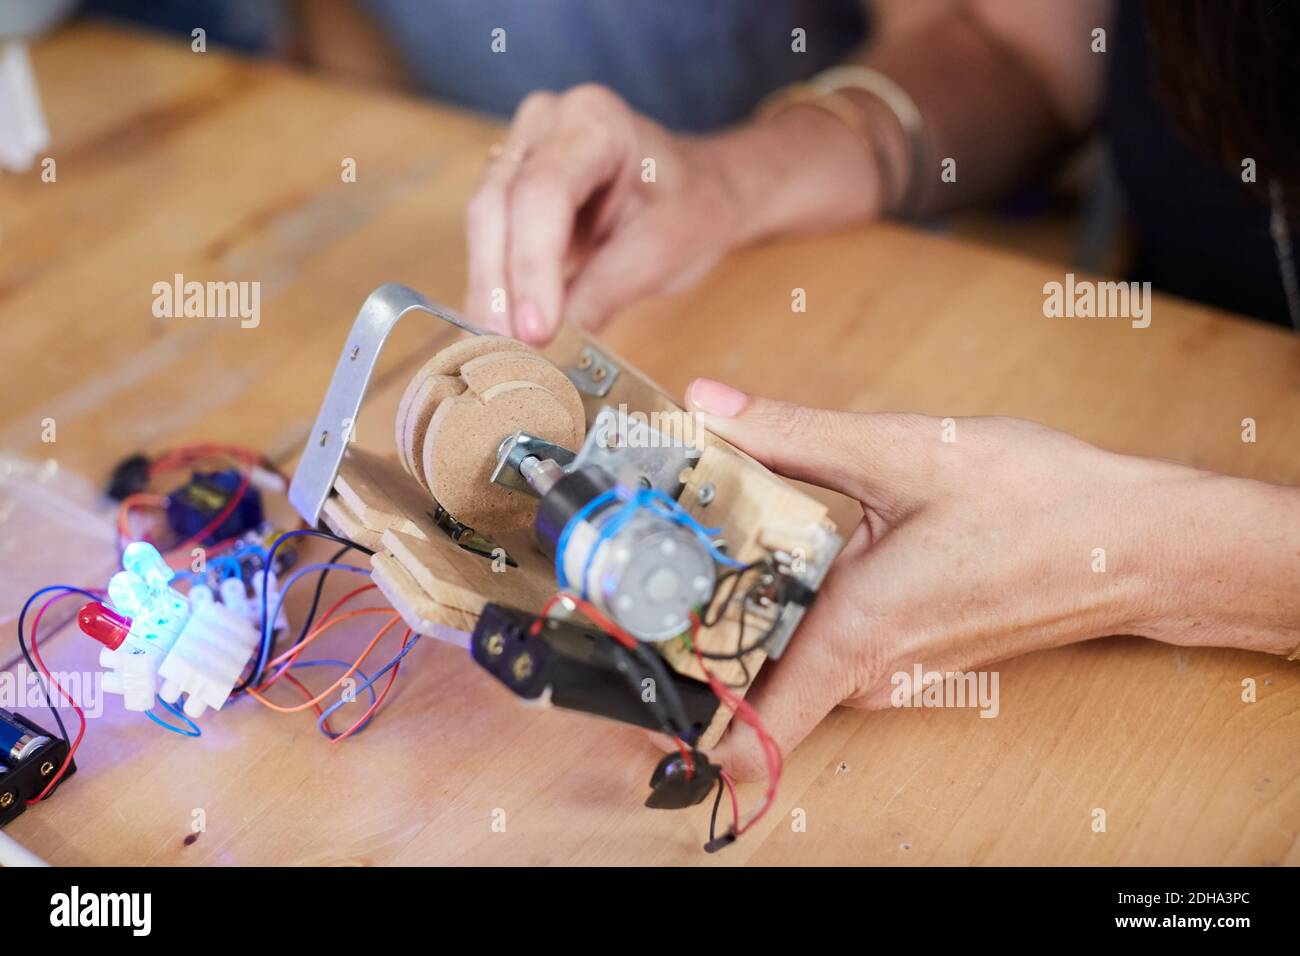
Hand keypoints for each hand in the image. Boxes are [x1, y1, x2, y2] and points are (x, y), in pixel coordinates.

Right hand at [463, 85, 748, 342]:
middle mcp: (545, 124)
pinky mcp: (510, 186)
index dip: (532, 265)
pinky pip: (489, 238)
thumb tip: (551, 349)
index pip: (543, 192)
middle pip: (497, 206)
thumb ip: (604, 293)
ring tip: (502, 352)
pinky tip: (502, 330)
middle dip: (500, 286)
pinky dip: (495, 286)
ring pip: (483, 225)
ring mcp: (521, 150)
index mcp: (594, 121)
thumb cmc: (691, 207)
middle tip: (507, 354)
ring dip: (490, 292)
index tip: (534, 331)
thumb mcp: (662, 251)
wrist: (698, 190)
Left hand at [683, 378, 1299, 779]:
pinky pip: (825, 652)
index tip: (633, 663)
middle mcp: (868, 674)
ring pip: (785, 664)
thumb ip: (792, 432)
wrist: (1135, 545)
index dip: (682, 712)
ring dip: (743, 613)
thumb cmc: (1038, 504)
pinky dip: (791, 611)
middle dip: (693, 630)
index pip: (749, 731)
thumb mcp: (905, 450)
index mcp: (854, 636)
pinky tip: (786, 548)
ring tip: (710, 540)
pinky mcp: (909, 660)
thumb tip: (704, 406)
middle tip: (655, 555)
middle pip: (748, 686)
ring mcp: (891, 675)